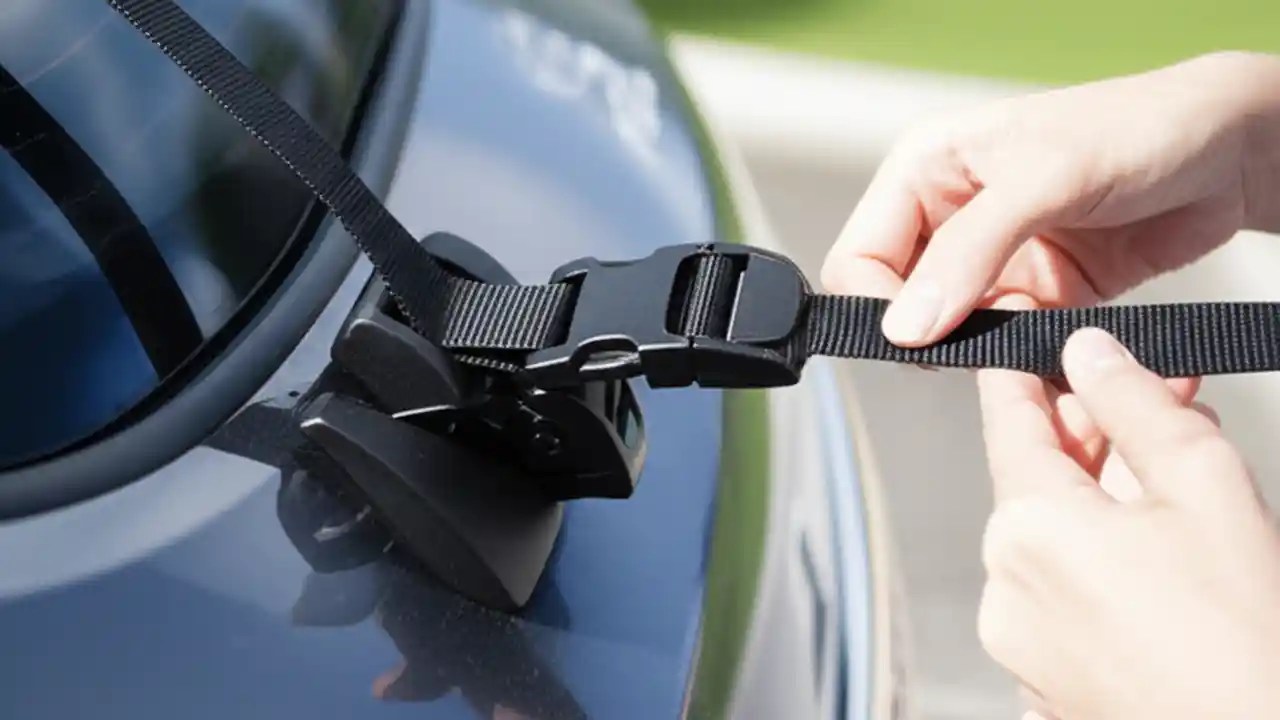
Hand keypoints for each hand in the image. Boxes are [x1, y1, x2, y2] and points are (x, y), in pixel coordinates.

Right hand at [821, 51, 1279, 346]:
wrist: (1232, 152)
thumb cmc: (1140, 130)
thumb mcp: (1044, 180)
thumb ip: (968, 253)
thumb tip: (905, 327)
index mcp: (925, 169)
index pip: (858, 257)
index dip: (878, 306)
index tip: (918, 341)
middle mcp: (946, 216)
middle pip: (895, 302)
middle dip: (927, 334)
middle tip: (971, 349)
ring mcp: (990, 260)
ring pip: (948, 332)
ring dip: (978, 352)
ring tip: (1022, 345)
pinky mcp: (1034, 295)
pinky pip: (1003, 346)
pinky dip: (1019, 361)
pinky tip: (1049, 356)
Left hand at [978, 328, 1279, 719]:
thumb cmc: (1249, 640)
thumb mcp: (1206, 487)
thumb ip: (1136, 406)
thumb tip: (1087, 352)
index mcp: (1028, 529)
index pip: (1007, 420)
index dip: (1021, 371)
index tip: (1027, 337)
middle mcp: (1004, 588)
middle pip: (1036, 481)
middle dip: (1094, 437)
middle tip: (1162, 406)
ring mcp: (1018, 645)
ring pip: (1051, 540)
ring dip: (1101, 504)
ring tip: (1179, 493)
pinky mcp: (1043, 683)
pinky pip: (1060, 599)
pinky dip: (1097, 567)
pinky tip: (1158, 563)